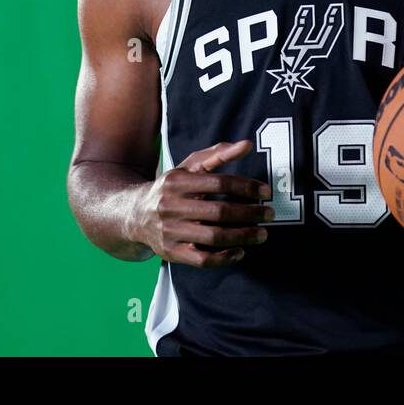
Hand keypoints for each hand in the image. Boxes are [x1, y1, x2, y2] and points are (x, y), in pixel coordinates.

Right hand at [128, 139, 273, 267]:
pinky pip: (202, 259)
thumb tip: (247, 145)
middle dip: (249, 213)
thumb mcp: (188, 167)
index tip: (265, 192)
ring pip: (213, 237)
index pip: (219, 182)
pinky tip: (240, 251)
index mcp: (177, 182)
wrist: (134, 215)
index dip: (245, 187)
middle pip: (219, 211)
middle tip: (269, 214)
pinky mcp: (172, 253)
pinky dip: (224, 258)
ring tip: (261, 234)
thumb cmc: (170, 188)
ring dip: (243, 236)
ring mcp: (171, 231)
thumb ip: (217, 154)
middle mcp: (172, 206)